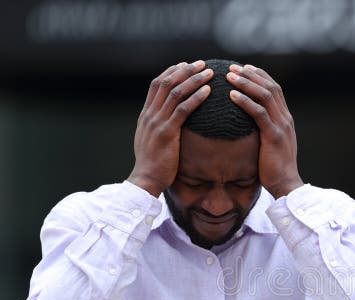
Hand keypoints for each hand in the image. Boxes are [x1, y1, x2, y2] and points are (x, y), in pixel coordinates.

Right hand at [126, 61, 213, 196]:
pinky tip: (208, 91)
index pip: (156, 84)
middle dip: (185, 70)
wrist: (145, 180)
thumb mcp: (152, 141)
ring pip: (175, 92)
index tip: (186, 64)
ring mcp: (157, 123)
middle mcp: (149, 115)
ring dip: (193, 80)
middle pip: (166, 82)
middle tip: (202, 64)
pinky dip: (196, 98)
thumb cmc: (153, 164)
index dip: (172, 72)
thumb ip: (159, 128)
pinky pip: (182, 110)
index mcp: (146, 115)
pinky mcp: (167, 133)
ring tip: (209, 73)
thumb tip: (170, 121)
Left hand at [226, 64, 303, 198]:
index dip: (260, 76)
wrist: (286, 185)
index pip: (275, 89)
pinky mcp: (273, 136)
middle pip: (270, 87)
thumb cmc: (275, 168)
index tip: (245, 68)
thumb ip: (265, 131)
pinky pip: (258, 113)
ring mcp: (281, 127)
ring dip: (246, 83)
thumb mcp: (271, 145)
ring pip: (265, 96)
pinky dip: (245, 101)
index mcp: (286, 119)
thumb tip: (248, 124)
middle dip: (251, 75)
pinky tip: (231, 96)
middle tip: (232, 68)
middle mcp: (285, 119)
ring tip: (229, 77)